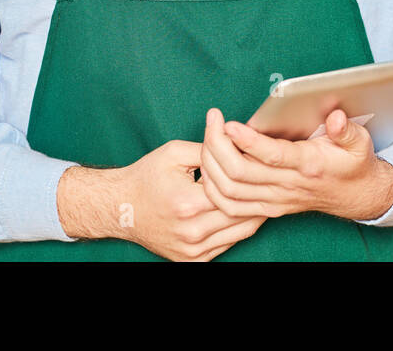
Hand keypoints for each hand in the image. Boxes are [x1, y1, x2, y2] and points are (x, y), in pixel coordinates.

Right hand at [58, 139, 264, 260]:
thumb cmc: (146, 178)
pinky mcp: (192, 261)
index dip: (249, 176)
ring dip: (254, 214)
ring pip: (238, 233)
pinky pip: (226, 246)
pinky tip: (244, 213)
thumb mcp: (174, 153)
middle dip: (257, 196)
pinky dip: (237, 230)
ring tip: (263, 195)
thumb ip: (208, 146)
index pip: (234, 189)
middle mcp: (192, 232)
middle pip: (241, 214)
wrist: (121, 209)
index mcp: (188, 203)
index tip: (262, 165)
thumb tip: (234, 132)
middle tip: (271, 181)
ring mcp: (192, 250)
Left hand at [198, 107, 392, 220]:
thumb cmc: (353, 164)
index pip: (272, 156)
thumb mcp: (359, 142)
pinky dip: (212, 187)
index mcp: (308, 165)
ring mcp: (274, 200)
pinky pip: (229, 206)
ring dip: (210, 164)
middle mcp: (287, 186)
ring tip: (209, 136)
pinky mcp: (267, 208)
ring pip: (229, 190)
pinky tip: (209, 165)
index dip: (247, 141)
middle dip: (217, 145)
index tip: (229, 123)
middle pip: (239, 173)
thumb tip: (336, 118)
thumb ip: (346, 129)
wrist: (356, 196)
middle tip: (212, 120)